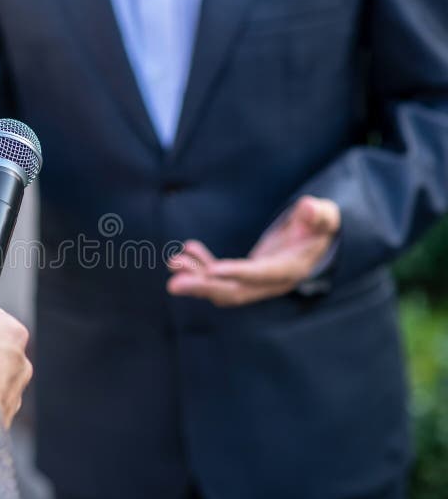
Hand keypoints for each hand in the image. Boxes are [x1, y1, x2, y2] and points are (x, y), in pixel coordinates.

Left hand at [167, 195, 340, 306]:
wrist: (315, 244)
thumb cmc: (319, 227)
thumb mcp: (325, 217)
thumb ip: (319, 215)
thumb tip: (308, 207)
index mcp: (290, 269)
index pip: (260, 275)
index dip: (236, 273)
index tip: (210, 271)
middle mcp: (269, 283)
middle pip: (234, 291)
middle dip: (203, 287)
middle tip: (173, 284)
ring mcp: (254, 283)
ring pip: (220, 287)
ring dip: (195, 277)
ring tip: (173, 262)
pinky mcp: (243, 277)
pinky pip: (218, 276)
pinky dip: (200, 265)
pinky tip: (186, 251)